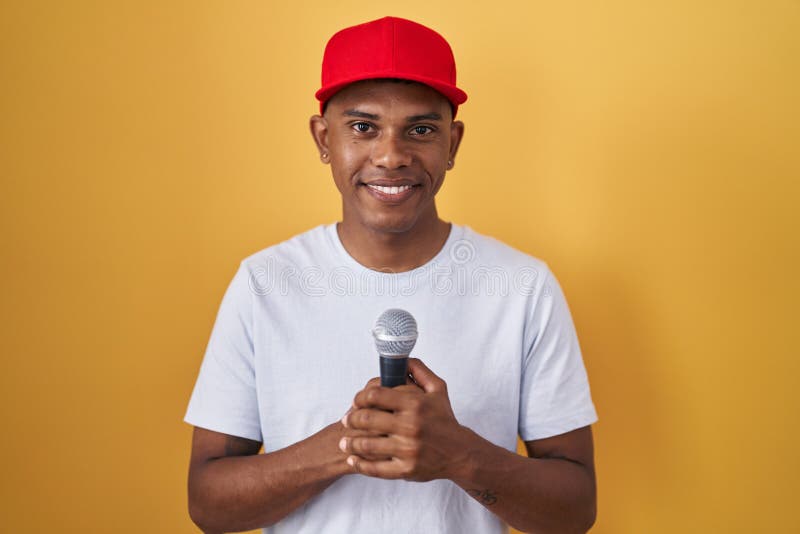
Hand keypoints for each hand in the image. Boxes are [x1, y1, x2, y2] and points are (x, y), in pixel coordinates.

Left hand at [339, 358, 471, 480]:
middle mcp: (410, 426)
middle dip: (350, 419)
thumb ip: (419, 370)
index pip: (375, 395)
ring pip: (367, 445)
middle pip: (366, 419)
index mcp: (414, 404)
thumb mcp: (437, 389)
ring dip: (350, 443)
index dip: (359, 397)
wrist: (460, 452)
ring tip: (344, 442)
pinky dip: (360, 464)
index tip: (356, 401)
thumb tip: (401, 358)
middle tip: (345, 420)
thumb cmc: (444, 419)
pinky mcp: (406, 470)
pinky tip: (353, 459)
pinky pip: (376, 468)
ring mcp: (407, 450)